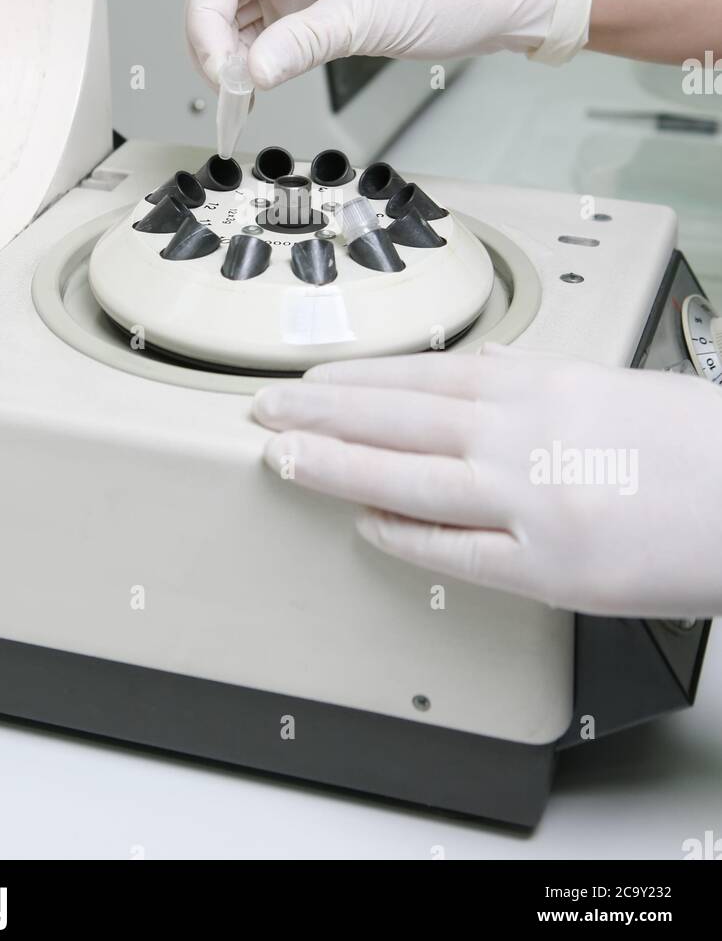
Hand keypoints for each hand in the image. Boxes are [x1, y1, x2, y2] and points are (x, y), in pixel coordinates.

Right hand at [185, 0, 594, 88]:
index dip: (205, 19)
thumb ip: (303, 43)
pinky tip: (257, 87)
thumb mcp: (368, 15)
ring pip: (242, 19)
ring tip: (239, 94)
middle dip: (212, 39)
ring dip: (232, 55)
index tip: (216, 66)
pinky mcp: (320, 13)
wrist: (496, 1)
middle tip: (226, 85)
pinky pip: (272, 37)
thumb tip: (251, 71)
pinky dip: (258, 62)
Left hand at [252, 344, 721, 617]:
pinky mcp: (550, 562)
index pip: (424, 378)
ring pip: (407, 476)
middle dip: (322, 413)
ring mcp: (530, 497)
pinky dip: (404, 537)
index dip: (358, 380)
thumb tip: (479, 386)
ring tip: (284, 458)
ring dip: (337, 466)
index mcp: (543, 385)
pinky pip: (456, 550)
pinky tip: (364, 526)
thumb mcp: (611, 386)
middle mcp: (525, 433)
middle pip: (397, 418)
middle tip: (264, 410)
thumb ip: (539, 388)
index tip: (314, 380)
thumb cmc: (700, 442)